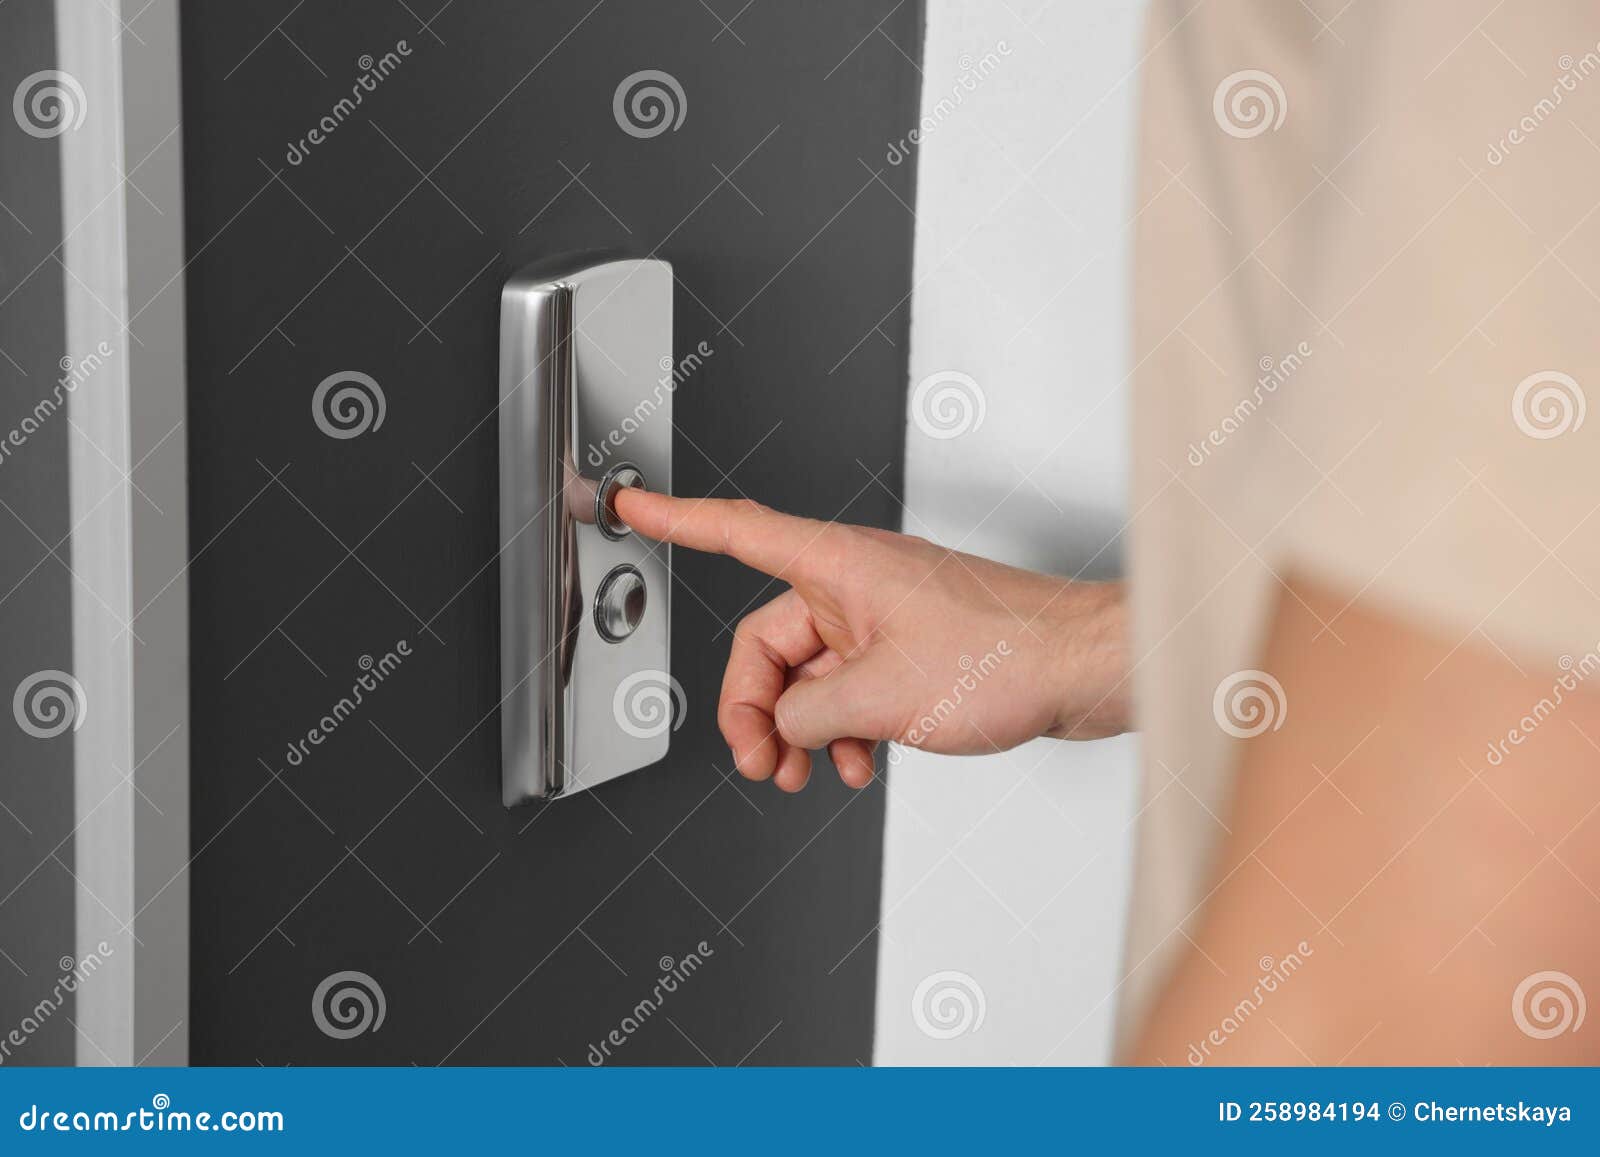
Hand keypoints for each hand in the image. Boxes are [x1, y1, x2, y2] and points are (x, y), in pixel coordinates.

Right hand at [614, 489, 1129, 791]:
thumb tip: (784, 725)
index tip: (631, 503)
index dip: (676, 518)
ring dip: (802, 728)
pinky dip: (843, 727)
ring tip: (807, 774)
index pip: (735, 530)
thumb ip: (810, 712)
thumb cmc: (1009, 653)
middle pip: (768, 641)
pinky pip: (850, 686)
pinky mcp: (912, 648)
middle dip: (758, 708)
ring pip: (810, 673)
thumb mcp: (881, 697)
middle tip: (761, 762)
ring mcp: (885, 617)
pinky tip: (856, 761)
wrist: (1085, 668)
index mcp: (840, 566)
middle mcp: (857, 584)